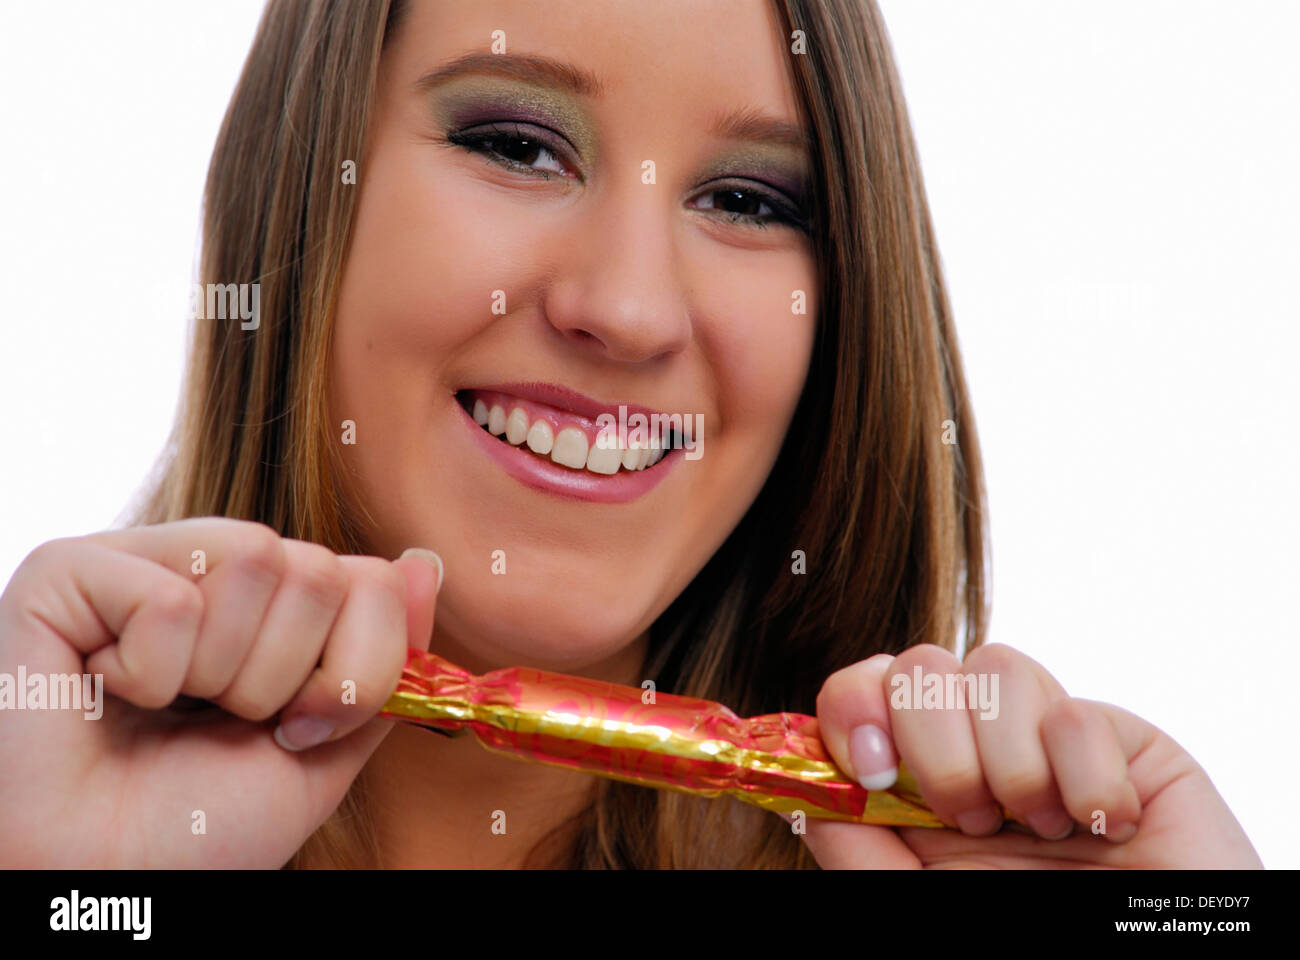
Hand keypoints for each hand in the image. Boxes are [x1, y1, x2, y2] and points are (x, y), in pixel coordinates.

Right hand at [0, 518, 441, 867]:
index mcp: (274, 601)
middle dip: (284, 678)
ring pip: (256, 561)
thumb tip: (423, 561)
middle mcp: (213, 565)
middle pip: (318, 569)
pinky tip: (108, 692)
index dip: (356, 669)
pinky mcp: (67, 571)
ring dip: (221, 673)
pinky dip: (148, 672)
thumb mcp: (326, 752)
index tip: (300, 730)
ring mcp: (142, 558)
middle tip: (219, 722)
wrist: (104, 882)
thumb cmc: (202, 826)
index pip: (371, 578)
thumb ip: (383, 662)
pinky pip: (169, 598)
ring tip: (166, 708)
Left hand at [794, 643, 1260, 867]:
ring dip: (1013, 762)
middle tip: (972, 819)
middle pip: (919, 664)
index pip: (862, 692)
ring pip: (998, 663)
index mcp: (914, 786)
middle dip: (937, 743)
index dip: (854, 706)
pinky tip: (1107, 830)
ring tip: (1042, 830)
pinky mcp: (1117, 739)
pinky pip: (1079, 711)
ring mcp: (1043, 737)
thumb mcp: (917, 906)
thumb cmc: (1037, 951)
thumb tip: (807, 782)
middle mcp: (973, 748)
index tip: (874, 768)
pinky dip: (1088, 783)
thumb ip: (856, 846)